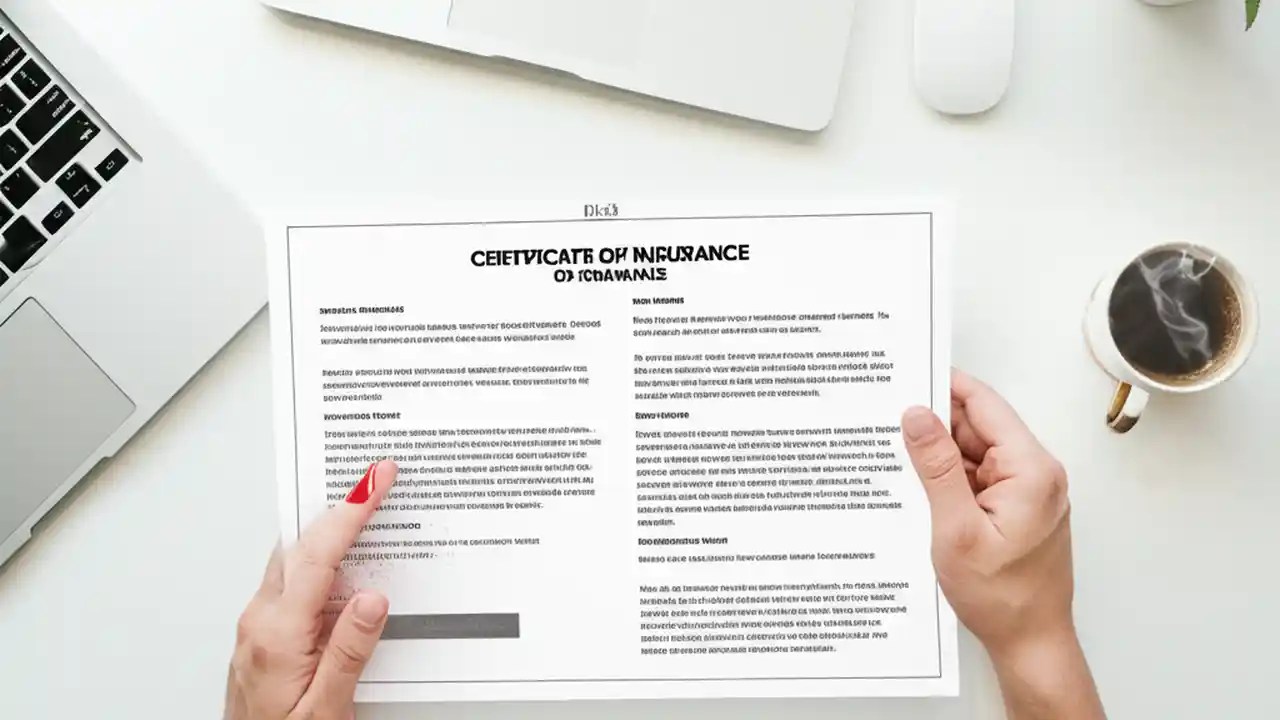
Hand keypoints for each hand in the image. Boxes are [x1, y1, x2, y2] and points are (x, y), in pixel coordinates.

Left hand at [225, 460, 397, 719]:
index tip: (374, 482)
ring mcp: (256, 628)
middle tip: (374, 481)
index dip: (350, 513)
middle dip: (338, 509)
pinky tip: (343, 567)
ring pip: (293, 562)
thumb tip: (372, 600)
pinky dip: (318, 564)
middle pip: (299, 546)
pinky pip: (291, 585)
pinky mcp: (262, 636)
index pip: (318, 557)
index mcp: (277, 635)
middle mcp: (260, 625)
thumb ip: (350, 651)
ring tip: (363, 510)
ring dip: (327, 534)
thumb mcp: (327, 709)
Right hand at [902, 371, 1104, 719]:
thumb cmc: (1003, 599)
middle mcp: (1036, 474)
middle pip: (978, 428)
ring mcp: (1027, 492)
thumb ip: (936, 468)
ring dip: (939, 457)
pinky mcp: (1016, 509)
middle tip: (888, 424)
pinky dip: (949, 481)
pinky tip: (920, 493)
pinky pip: (977, 479)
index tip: (908, 376)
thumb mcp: (956, 530)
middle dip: (934, 425)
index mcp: (1031, 470)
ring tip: (900, 466)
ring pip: (975, 454)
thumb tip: (918, 416)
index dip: (945, 387)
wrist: (1030, 643)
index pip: (984, 405)